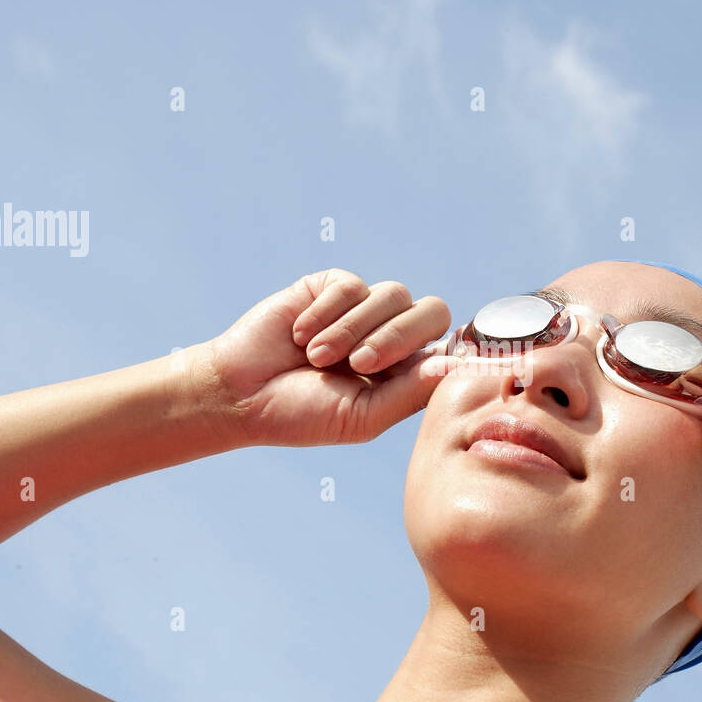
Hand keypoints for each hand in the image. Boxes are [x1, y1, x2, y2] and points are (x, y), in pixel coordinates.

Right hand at [201, 269, 458, 446]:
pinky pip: (351, 285)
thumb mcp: (363, 417)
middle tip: (361, 364)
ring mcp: (363, 309)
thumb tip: (454, 365)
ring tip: (318, 358)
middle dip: (399, 336)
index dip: (459, 344)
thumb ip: (410, 393)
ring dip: (353, 329)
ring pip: (393, 295)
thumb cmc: (302, 414)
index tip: (460, 352)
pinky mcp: (332, 288)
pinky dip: (326, 312)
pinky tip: (300, 335)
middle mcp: (392, 336)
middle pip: (432, 311)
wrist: (242, 394)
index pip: (450, 346)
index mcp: (407, 371)